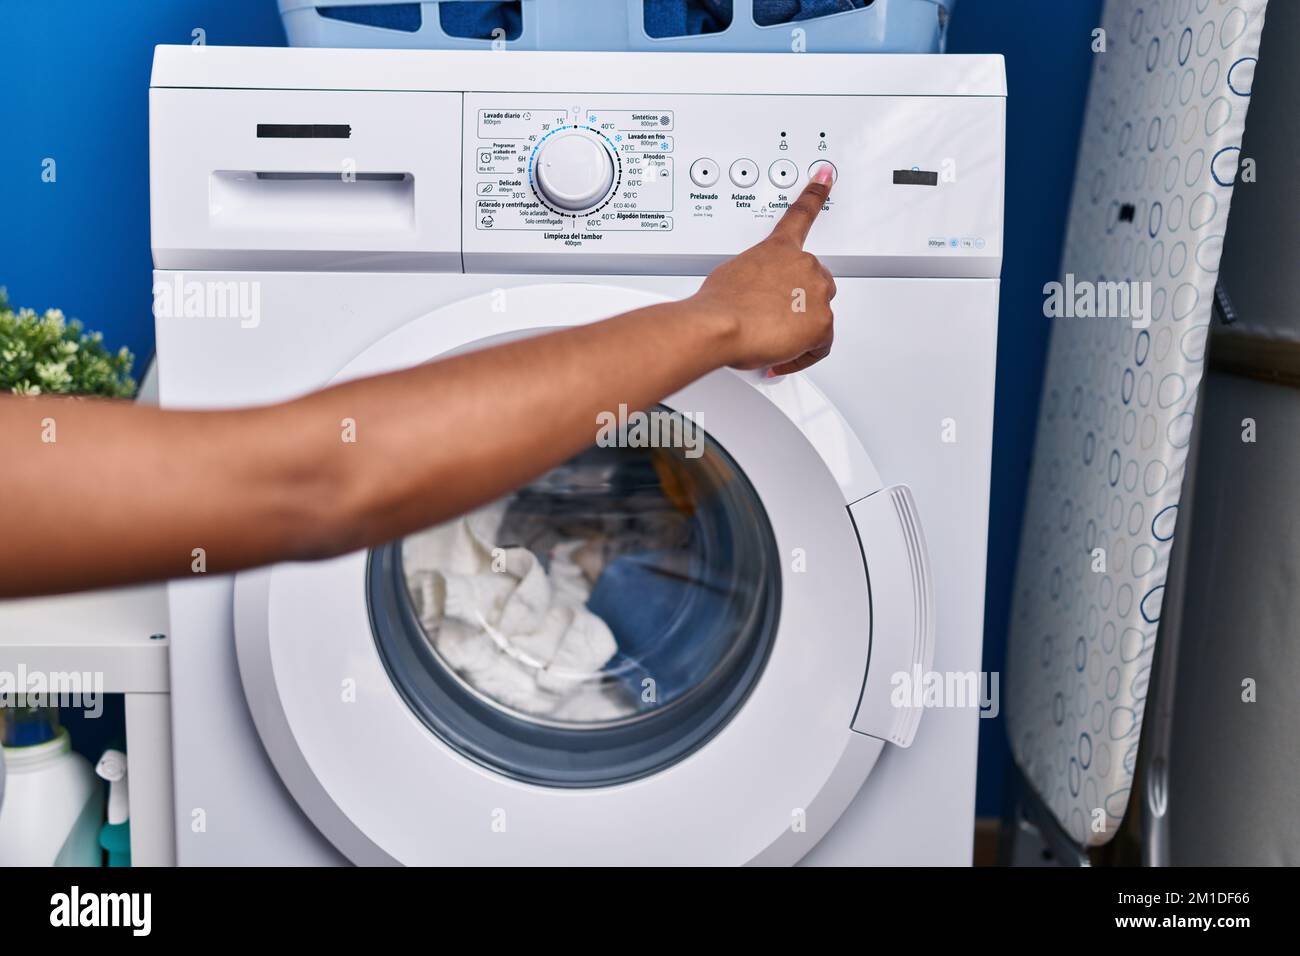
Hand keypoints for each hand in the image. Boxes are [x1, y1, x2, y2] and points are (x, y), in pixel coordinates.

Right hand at [693, 169, 835, 374]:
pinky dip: (800, 355)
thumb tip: (746, 298)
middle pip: (815, 284)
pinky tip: (780, 357)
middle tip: (771, 321)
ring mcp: (816, 293)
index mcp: (778, 249)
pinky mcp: (822, 322)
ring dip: (797, 331)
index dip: (815, 193)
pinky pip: (818, 346)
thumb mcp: (730, 279)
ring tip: (768, 340)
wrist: (719, 324)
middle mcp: (803, 265)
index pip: (800, 215)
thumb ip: (750, 282)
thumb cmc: (718, 305)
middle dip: (797, 305)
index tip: (826, 176)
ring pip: (817, 316)